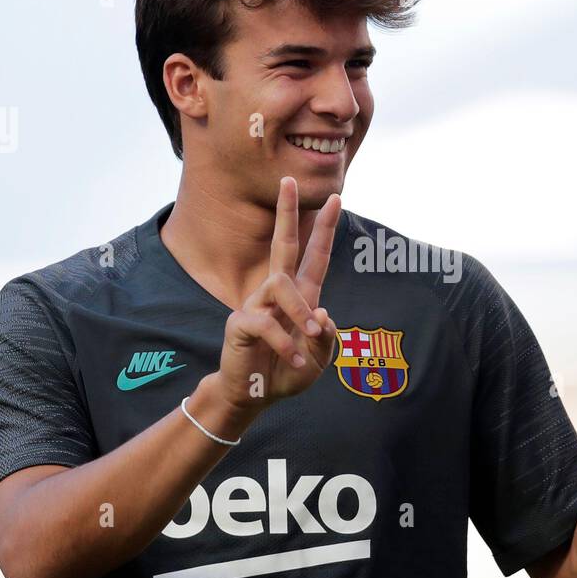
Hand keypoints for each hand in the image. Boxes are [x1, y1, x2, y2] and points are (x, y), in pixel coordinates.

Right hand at [213, 176, 340, 410]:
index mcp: (301, 297)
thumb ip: (327, 340)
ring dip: (299, 312)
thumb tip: (323, 313)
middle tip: (290, 180)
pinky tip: (294, 359)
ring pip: (280, 286)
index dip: (325, 229)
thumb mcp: (318, 360)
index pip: (314, 256)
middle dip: (287, 212)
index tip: (336, 199)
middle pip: (283, 244)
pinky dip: (285, 342)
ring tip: (310, 340)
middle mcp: (278, 293)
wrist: (255, 396)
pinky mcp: (240, 322)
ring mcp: (257, 304)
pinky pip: (265, 322)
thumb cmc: (287, 373)